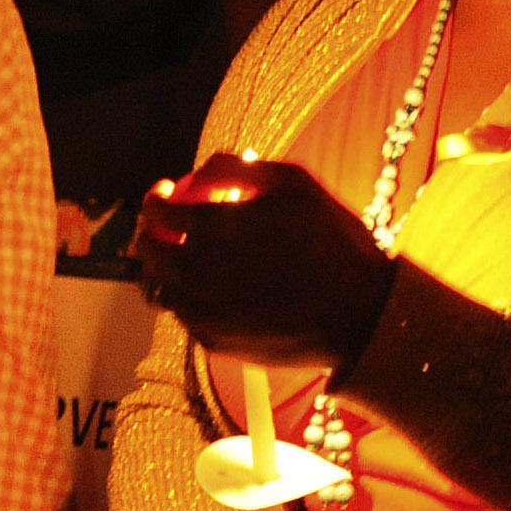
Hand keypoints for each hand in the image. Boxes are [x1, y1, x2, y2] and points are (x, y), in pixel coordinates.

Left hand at [134, 153, 392, 369]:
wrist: (361, 314)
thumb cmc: (333, 242)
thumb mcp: (295, 184)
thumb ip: (238, 168)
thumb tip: (201, 171)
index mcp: (214, 228)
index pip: (157, 211)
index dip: (155, 199)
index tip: (166, 194)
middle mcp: (199, 271)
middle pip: (148, 252)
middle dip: (150, 234)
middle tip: (167, 229)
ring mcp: (204, 311)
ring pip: (159, 288)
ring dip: (166, 270)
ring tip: (188, 260)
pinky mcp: (214, 342)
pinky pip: (185, 316)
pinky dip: (190, 299)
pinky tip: (215, 289)